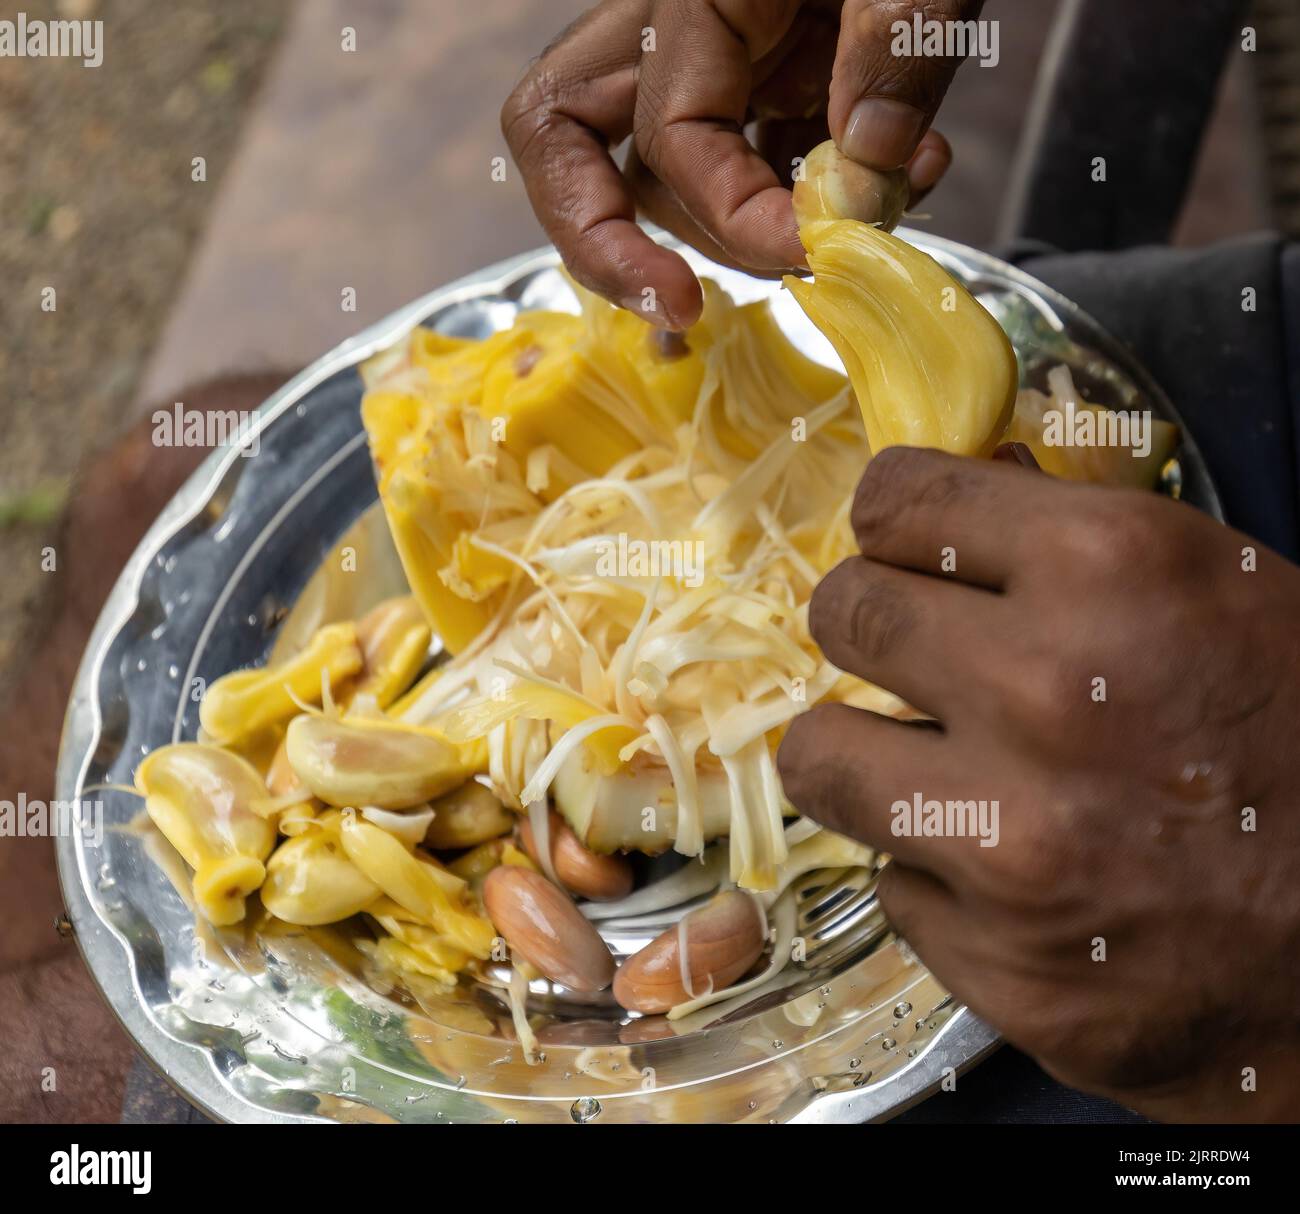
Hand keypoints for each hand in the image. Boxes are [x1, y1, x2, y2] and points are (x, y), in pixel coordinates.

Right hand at [502, 0, 977, 329]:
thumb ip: (892, 57)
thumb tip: (862, 190)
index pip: (664, 138)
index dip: (730, 217)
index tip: (812, 253)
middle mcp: (679, 28)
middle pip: (573, 149)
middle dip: (617, 246)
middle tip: (679, 312)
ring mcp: (719, 56)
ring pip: (661, 173)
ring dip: (741, 230)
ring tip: (850, 230)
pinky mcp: (770, 73)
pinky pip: (748, 159)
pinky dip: (802, 199)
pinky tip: (893, 187)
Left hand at [777, 447, 1299, 1121]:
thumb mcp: (1215, 594)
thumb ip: (1070, 551)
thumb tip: (946, 520)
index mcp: (1110, 572)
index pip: (895, 499)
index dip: (893, 521)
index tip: (902, 548)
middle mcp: (1042, 695)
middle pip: (843, 617)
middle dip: (865, 628)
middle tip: (904, 658)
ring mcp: (1010, 844)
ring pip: (820, 760)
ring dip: (863, 757)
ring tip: (926, 772)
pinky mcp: (1000, 965)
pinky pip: (892, 885)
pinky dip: (936, 876)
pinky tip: (1009, 880)